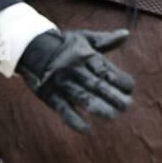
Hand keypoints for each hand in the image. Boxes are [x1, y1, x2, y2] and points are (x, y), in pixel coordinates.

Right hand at [16, 27, 134, 132]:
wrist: (31, 47)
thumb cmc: (63, 44)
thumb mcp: (84, 38)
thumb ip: (105, 40)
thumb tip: (126, 34)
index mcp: (85, 56)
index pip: (105, 69)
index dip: (118, 79)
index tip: (130, 88)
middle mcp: (75, 70)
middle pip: (96, 84)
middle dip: (112, 96)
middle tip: (126, 106)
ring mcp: (62, 83)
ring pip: (82, 97)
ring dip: (97, 107)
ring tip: (112, 116)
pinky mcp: (51, 95)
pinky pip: (63, 109)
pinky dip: (73, 120)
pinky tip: (86, 128)